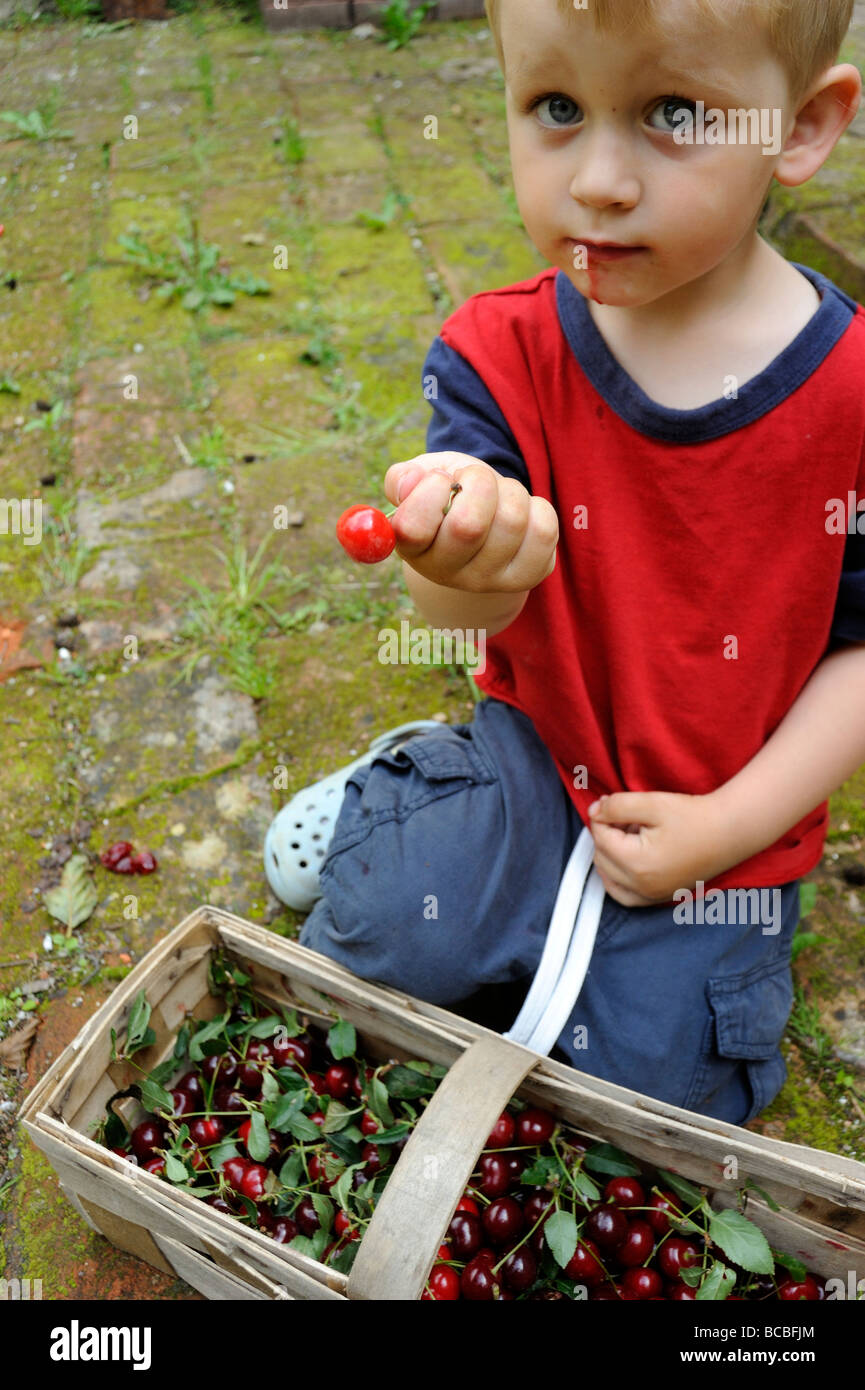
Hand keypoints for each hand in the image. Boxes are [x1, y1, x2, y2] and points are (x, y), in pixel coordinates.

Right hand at [384, 452, 558, 593]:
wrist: (487, 523)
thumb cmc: (449, 496)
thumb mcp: (421, 480)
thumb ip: (403, 477)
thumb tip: (411, 481)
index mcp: (413, 549)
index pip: (413, 527)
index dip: (431, 489)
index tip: (441, 479)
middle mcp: (447, 574)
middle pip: (469, 526)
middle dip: (478, 483)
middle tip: (476, 480)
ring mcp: (490, 580)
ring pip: (512, 520)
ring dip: (510, 491)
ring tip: (499, 497)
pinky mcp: (528, 576)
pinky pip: (544, 528)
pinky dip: (537, 506)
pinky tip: (522, 513)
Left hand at [587, 790, 735, 907]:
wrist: (730, 832)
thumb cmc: (694, 816)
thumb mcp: (652, 803)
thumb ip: (617, 806)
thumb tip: (593, 812)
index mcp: (637, 864)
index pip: (600, 839)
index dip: (602, 817)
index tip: (612, 803)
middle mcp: (642, 887)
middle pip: (601, 858)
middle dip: (606, 835)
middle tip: (623, 817)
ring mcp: (652, 896)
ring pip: (609, 879)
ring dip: (609, 856)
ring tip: (628, 835)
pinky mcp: (661, 897)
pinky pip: (625, 896)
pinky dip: (617, 879)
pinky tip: (625, 860)